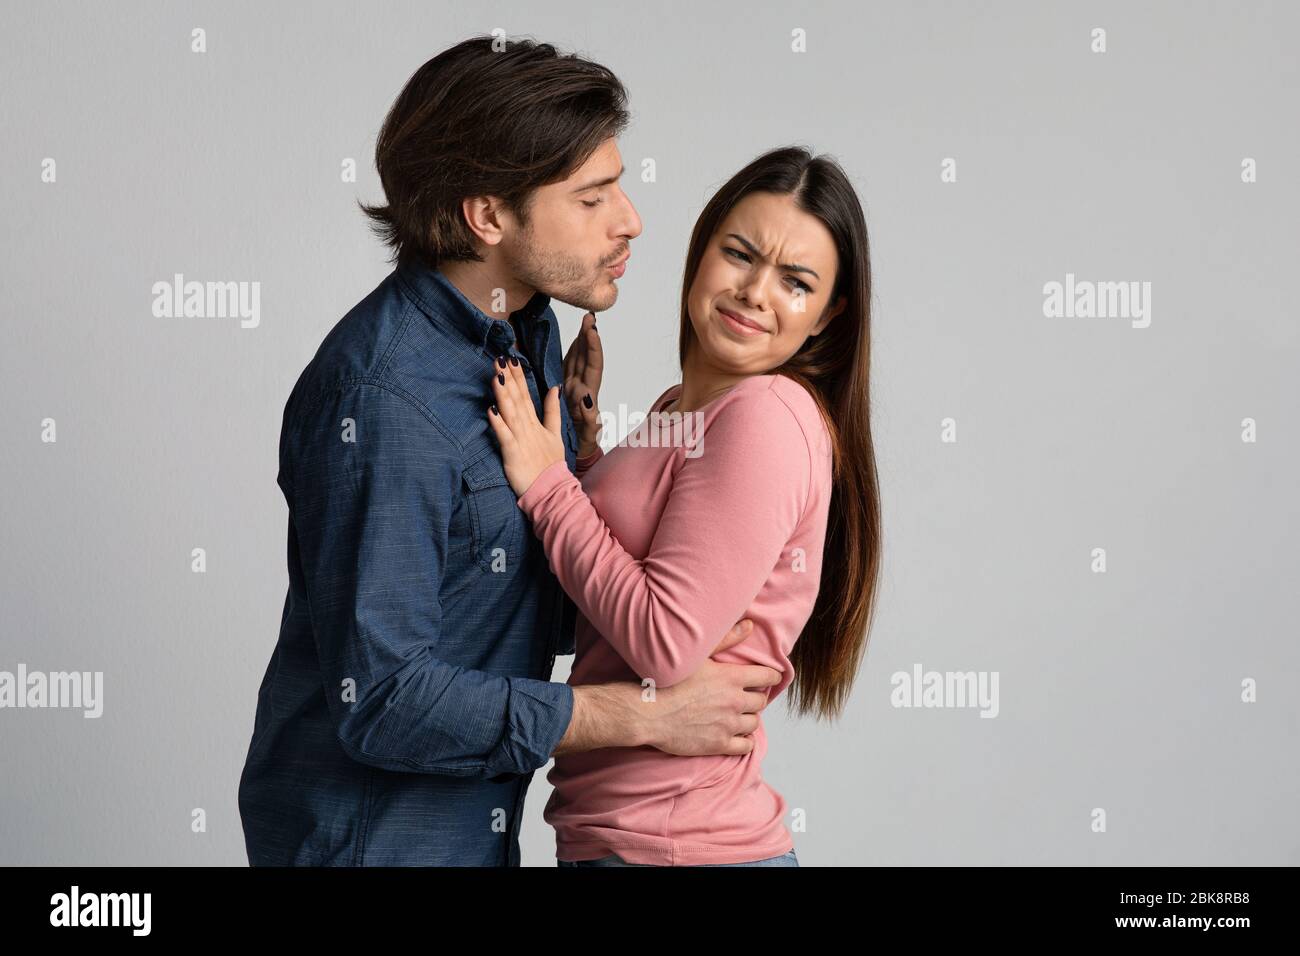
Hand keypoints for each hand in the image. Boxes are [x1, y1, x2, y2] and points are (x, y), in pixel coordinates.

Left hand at [486, 357, 565, 495]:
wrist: (553, 490)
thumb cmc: (550, 465)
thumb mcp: (555, 434)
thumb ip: (553, 410)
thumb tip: (554, 388)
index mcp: (536, 423)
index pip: (527, 395)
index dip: (519, 376)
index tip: (512, 358)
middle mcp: (528, 428)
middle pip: (518, 399)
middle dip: (509, 378)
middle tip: (501, 358)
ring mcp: (521, 440)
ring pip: (511, 413)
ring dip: (503, 394)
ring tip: (497, 375)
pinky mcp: (513, 454)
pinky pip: (504, 436)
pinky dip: (498, 423)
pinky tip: (491, 409)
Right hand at [562, 311, 602, 455]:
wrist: (580, 450)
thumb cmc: (585, 442)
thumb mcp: (588, 433)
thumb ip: (589, 418)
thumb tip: (587, 399)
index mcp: (588, 393)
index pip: (593, 365)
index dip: (593, 347)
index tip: (592, 330)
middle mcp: (583, 385)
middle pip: (587, 357)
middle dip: (589, 336)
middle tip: (589, 317)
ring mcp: (575, 385)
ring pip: (578, 358)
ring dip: (582, 340)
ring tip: (585, 322)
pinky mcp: (566, 388)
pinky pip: (569, 366)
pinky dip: (572, 351)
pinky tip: (573, 340)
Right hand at [645, 619, 778, 756]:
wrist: (648, 712)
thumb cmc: (668, 680)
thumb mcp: (697, 654)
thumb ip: (727, 639)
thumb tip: (749, 625)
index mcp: (732, 677)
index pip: (767, 676)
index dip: (771, 676)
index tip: (771, 677)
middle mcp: (735, 701)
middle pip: (761, 701)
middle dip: (755, 698)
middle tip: (744, 696)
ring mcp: (728, 724)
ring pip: (754, 723)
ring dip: (748, 718)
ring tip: (737, 715)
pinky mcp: (719, 744)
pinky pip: (745, 746)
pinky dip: (744, 741)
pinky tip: (736, 735)